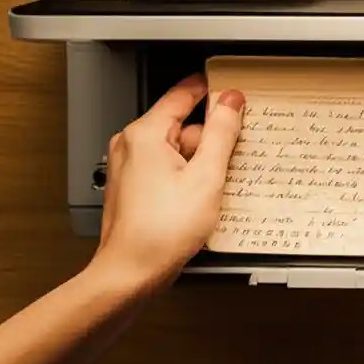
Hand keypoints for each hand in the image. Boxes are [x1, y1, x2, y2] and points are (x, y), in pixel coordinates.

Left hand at [93, 74, 244, 288]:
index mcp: (146, 134)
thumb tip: (231, 103)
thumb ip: (221, 133)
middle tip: (228, 161)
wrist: (131, 272)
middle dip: (208, 141)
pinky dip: (185, 178)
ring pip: (176, 150)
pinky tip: (197, 200)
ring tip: (210, 190)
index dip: (212, 91)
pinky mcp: (133, 186)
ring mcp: (129, 166)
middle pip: (182, 126)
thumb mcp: (206, 176)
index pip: (183, 94)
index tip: (234, 92)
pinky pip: (167, 169)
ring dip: (198, 164)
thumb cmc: (161, 230)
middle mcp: (131, 145)